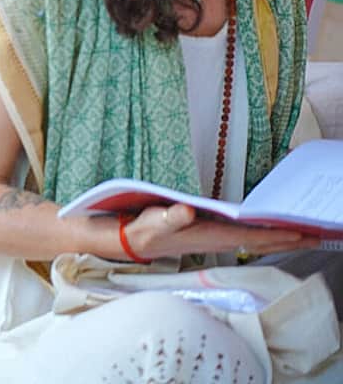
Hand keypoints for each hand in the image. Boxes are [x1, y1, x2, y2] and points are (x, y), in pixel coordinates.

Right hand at [115, 204, 319, 260]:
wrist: (134, 242)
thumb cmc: (145, 229)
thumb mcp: (153, 221)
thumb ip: (169, 217)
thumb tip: (187, 210)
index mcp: (210, 237)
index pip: (250, 237)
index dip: (276, 235)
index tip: (300, 232)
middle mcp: (219, 241)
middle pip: (261, 242)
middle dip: (290, 239)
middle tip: (319, 234)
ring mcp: (219, 240)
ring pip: (257, 241)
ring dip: (281, 239)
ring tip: (305, 234)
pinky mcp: (215, 236)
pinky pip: (249, 237)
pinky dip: (266, 234)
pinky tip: (274, 231)